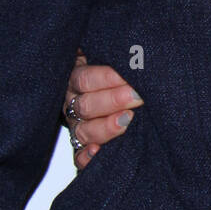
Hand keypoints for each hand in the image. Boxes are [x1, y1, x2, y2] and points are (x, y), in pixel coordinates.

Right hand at [64, 50, 142, 170]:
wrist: (119, 89)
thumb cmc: (118, 69)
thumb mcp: (111, 55)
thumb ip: (116, 52)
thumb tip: (132, 52)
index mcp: (77, 78)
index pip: (85, 78)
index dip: (107, 78)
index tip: (130, 76)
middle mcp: (73, 103)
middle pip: (85, 105)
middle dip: (113, 101)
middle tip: (137, 97)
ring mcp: (78, 126)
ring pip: (83, 131)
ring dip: (105, 128)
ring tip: (127, 121)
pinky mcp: (83, 147)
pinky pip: (79, 157)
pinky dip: (86, 157)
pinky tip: (98, 152)